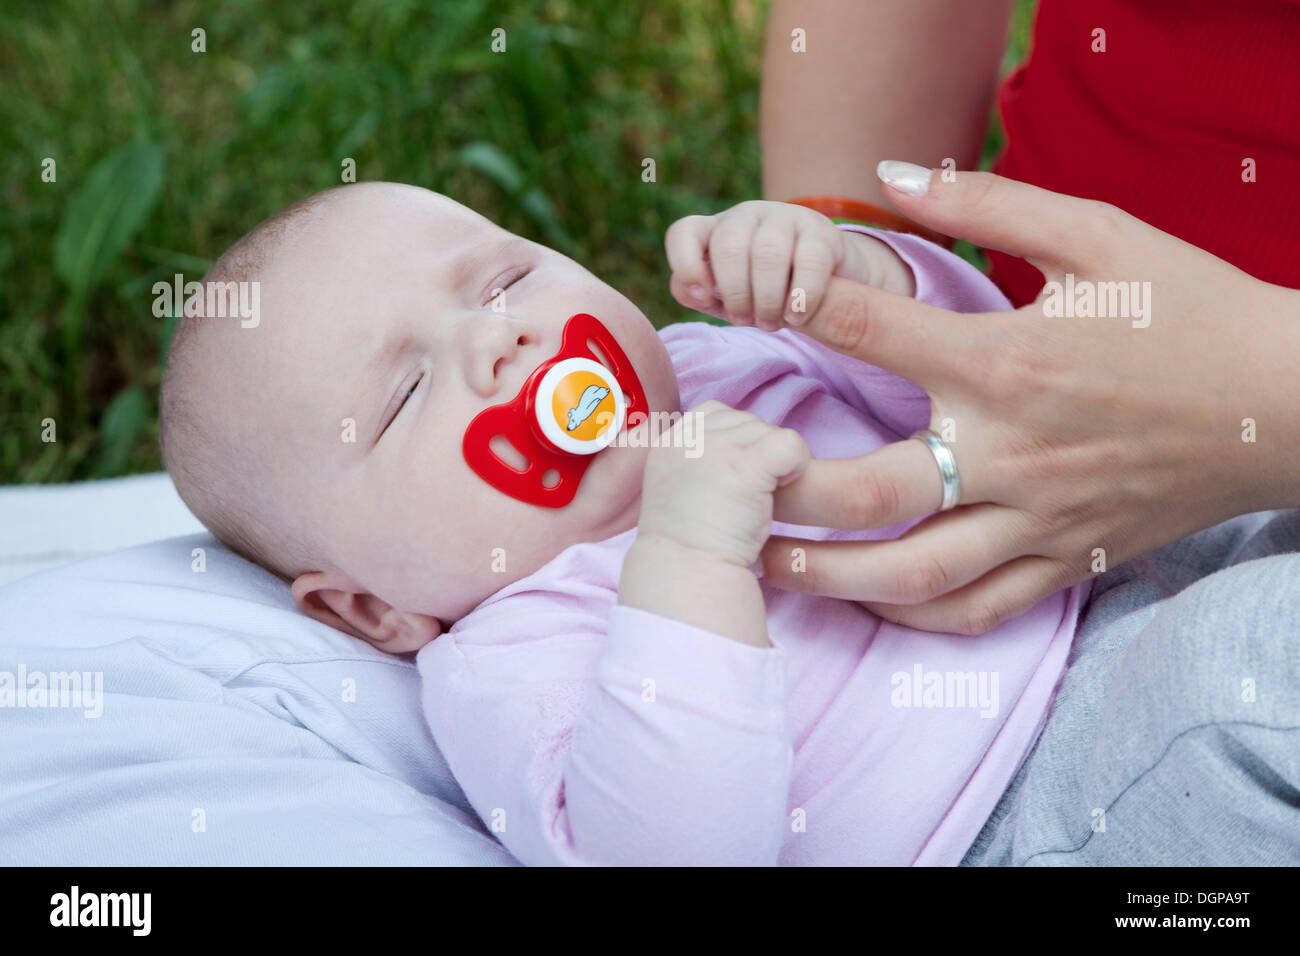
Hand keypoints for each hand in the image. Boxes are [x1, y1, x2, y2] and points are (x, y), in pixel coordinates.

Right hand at [636, 400, 809, 569]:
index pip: (717, 414)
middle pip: (748, 421)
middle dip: (757, 455)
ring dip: (775, 466)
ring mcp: (718, 445)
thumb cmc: (691, 544)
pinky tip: (776, 497)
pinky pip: (792, 444)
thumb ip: (703, 459)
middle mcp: (690, 434)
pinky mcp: (747, 462)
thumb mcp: (680, 487)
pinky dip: (796, 468)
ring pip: (771, 432)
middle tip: (744, 498)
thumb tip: (751, 447)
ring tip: (753, 504)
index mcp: (669, 440)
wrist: (688, 574)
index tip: (732, 483)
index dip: (736, 445)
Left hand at [664, 200, 914, 329]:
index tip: (704, 297)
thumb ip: (698, 295)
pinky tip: (796, 316)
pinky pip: (809, 261)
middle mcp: (746, 217)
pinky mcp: (820, 232)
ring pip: (767, 253)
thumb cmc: (762, 292)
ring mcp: (785, 218)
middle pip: (728, 245)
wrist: (824, 282)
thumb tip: (699, 291)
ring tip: (771, 324)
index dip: (685, 264)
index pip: (684, 232)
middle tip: (746, 321)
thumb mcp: (725, 298)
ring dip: (766, 299)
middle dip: (735, 293)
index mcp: (715, 231)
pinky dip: (800, 296)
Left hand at [750, 164, 1299, 633]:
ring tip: (765, 567)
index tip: (743, 307)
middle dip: (781, 494)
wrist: (1290, 401)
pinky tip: (868, 599)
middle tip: (727, 488)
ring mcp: (1039, 518)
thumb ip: (985, 205)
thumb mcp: (1096, 234)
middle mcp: (1010, 451)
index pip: (867, 330)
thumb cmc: (1189, 310)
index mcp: (1007, 359)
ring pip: (911, 575)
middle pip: (866, 493)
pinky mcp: (1068, 561)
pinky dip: (912, 616)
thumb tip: (890, 176)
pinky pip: (976, 611)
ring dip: (826, 579)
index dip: (791, 310)